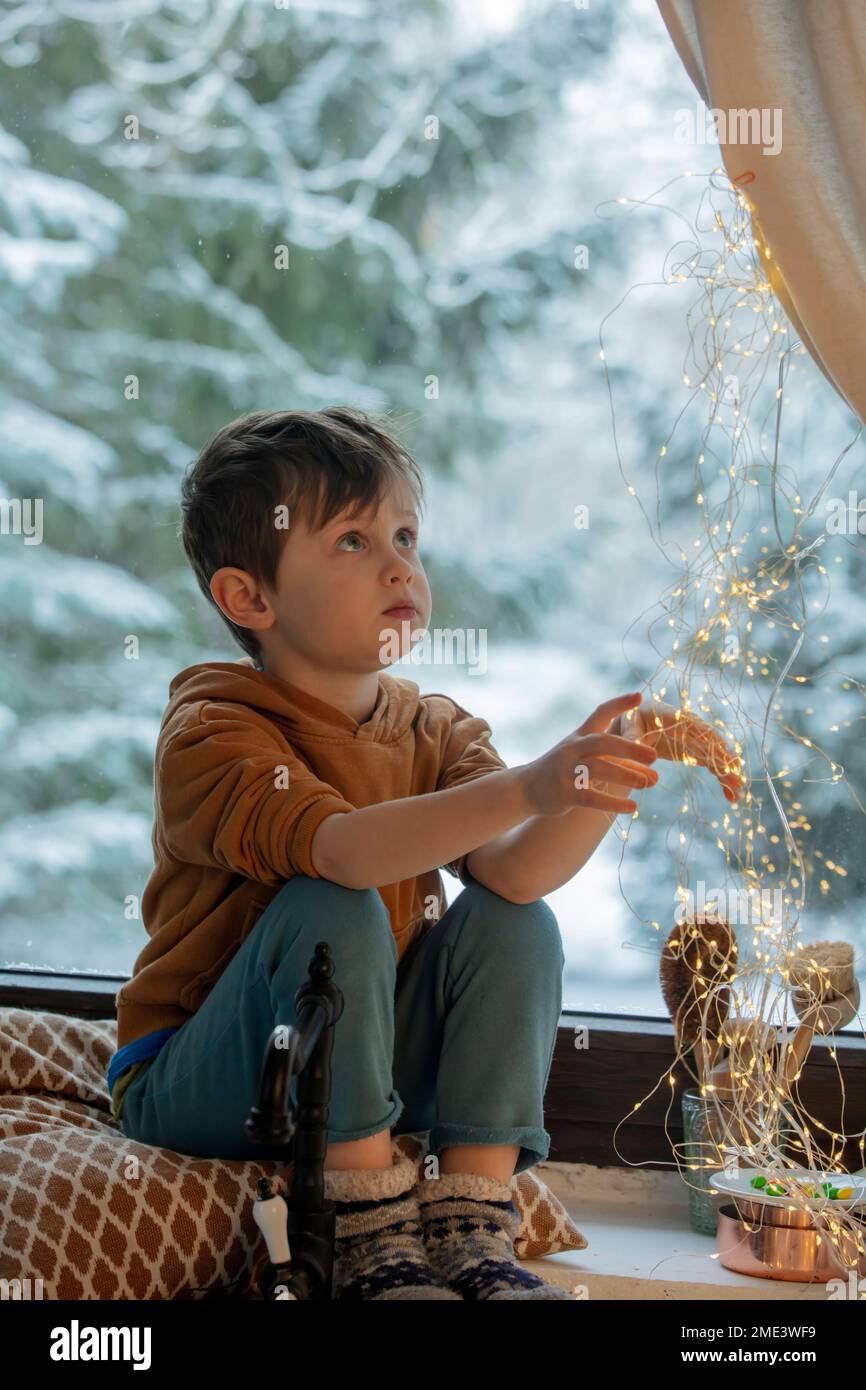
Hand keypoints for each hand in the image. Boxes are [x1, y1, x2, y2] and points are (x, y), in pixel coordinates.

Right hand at [521, 692, 658, 817]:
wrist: (526, 788)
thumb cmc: (564, 771)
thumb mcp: (584, 758)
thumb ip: (616, 763)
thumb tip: (653, 775)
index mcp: (580, 736)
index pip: (600, 713)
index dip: (619, 704)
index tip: (639, 696)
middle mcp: (573, 749)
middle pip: (602, 742)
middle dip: (629, 748)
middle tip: (654, 756)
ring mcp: (567, 770)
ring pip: (598, 769)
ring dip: (625, 775)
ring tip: (649, 783)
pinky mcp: (564, 793)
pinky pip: (592, 797)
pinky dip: (613, 802)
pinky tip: (632, 807)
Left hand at [618, 698, 741, 803]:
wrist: (638, 722)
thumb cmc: (632, 720)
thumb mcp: (630, 726)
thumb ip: (632, 736)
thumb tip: (636, 749)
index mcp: (673, 716)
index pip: (692, 725)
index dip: (705, 736)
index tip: (717, 747)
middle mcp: (691, 726)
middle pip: (712, 742)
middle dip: (723, 758)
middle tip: (735, 775)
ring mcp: (697, 740)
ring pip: (717, 756)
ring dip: (728, 772)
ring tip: (737, 790)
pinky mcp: (697, 752)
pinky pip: (714, 765)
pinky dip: (722, 779)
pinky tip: (731, 796)